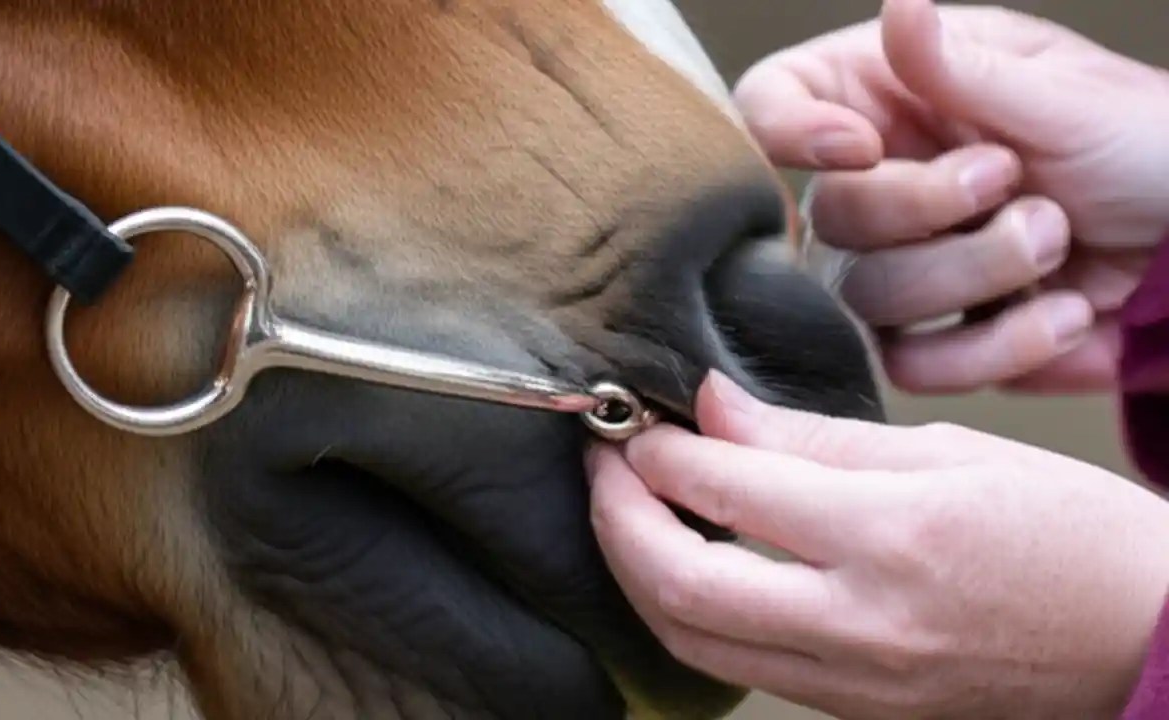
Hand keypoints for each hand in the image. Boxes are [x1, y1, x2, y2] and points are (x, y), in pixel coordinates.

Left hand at [588, 371, 1168, 718]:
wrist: (1144, 643)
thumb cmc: (1069, 534)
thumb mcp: (950, 451)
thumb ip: (815, 434)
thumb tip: (714, 408)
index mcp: (892, 535)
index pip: (725, 487)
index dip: (658, 450)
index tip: (636, 422)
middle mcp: (861, 622)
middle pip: (679, 582)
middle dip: (614, 516)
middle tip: (602, 463)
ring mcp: (854, 681)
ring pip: (691, 638)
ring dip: (635, 570)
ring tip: (626, 511)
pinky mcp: (852, 711)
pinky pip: (736, 666)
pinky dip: (688, 612)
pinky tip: (684, 564)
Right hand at [735, 0, 1168, 392]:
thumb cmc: (1146, 145)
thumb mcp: (1063, 96)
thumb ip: (963, 69)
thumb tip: (895, 4)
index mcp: (896, 94)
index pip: (776, 100)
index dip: (787, 129)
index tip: (857, 147)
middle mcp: (884, 178)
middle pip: (825, 216)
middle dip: (925, 208)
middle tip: (1013, 181)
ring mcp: (903, 265)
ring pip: (867, 298)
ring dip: (978, 273)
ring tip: (1058, 237)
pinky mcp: (936, 340)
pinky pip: (917, 366)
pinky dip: (999, 348)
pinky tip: (1066, 311)